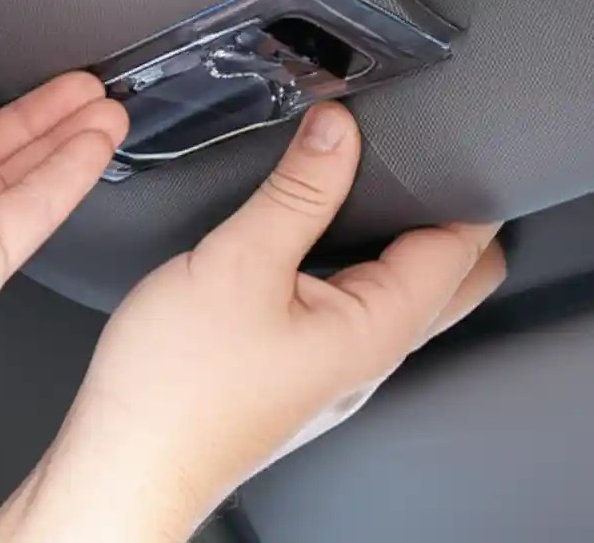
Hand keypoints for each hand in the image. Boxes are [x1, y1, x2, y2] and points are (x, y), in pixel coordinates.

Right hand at [0, 102, 503, 541]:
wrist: (128, 463)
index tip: (439, 136)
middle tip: (406, 160)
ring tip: (355, 186)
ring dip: (393, 237)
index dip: (464, 184)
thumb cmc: (177, 388)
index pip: (465, 245)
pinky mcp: (302, 369)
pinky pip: (352, 306)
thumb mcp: (239, 262)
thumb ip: (298, 190)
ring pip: (399, 290)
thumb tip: (338, 129)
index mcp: (378, 327)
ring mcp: (339, 365)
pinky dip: (350, 262)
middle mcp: (371, 352)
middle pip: (451, 275)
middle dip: (445, 215)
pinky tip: (305, 241)